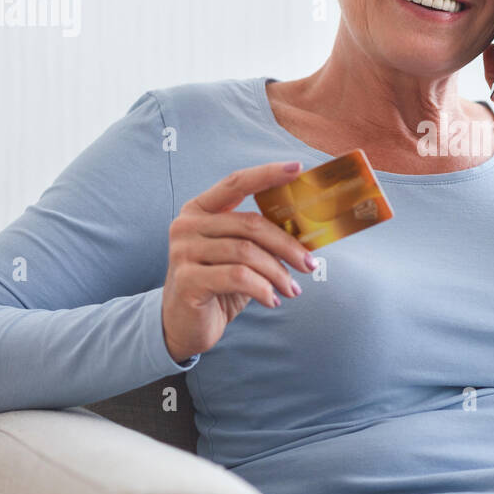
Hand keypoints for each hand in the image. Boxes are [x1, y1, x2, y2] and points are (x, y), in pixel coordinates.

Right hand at [161, 161, 316, 362]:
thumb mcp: (239, 256)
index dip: (268, 174)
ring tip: (292, 289)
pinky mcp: (187, 279)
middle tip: (310, 264)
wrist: (185, 325)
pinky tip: (272, 300)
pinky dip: (263, 289)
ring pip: (247, 253)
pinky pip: (238, 277)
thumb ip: (259, 238)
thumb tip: (306, 230)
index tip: (298, 168)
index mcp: (200, 209)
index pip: (236, 182)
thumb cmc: (219, 285)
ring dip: (278, 273)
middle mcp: (187, 225)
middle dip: (287, 245)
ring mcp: (183, 251)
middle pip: (250, 224)